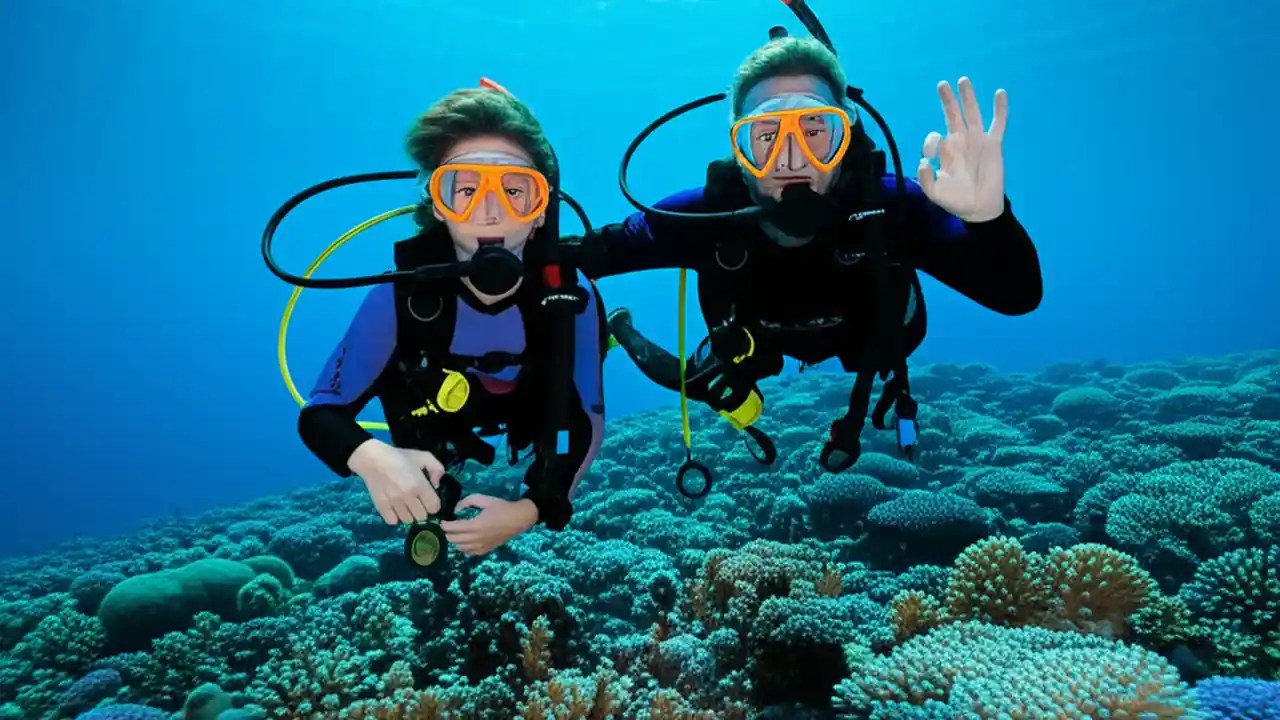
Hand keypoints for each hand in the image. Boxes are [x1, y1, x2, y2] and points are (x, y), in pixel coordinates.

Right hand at [347, 440, 442, 524]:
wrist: (372, 459)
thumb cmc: (400, 457)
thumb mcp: (424, 456)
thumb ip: (437, 469)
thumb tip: (436, 486)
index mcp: (419, 485)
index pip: (434, 507)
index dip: (434, 504)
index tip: (429, 499)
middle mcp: (408, 497)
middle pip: (422, 517)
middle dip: (422, 510)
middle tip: (417, 502)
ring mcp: (394, 503)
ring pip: (408, 520)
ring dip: (409, 514)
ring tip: (406, 505)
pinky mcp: (381, 507)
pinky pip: (393, 522)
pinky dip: (395, 517)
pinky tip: (395, 508)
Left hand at [440, 495, 538, 555]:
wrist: (518, 519)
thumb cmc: (501, 507)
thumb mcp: (484, 499)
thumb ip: (467, 501)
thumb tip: (456, 509)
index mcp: (475, 525)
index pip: (453, 528)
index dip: (445, 525)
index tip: (442, 521)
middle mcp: (476, 538)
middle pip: (454, 539)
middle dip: (448, 532)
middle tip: (448, 526)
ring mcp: (481, 546)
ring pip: (459, 547)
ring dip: (455, 540)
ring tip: (456, 533)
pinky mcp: (485, 550)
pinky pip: (469, 552)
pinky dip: (463, 547)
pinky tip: (465, 541)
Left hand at [917, 77, 1007, 222]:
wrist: (979, 208)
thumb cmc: (956, 200)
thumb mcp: (934, 193)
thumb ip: (925, 179)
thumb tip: (922, 162)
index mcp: (945, 152)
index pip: (934, 137)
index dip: (930, 142)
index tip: (930, 157)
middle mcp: (960, 141)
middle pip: (953, 115)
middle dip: (947, 100)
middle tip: (942, 84)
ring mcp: (977, 140)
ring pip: (973, 113)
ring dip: (968, 97)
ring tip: (963, 80)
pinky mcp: (993, 144)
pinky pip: (999, 123)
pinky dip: (1000, 109)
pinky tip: (1000, 93)